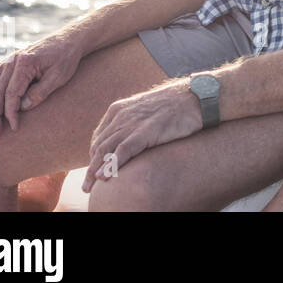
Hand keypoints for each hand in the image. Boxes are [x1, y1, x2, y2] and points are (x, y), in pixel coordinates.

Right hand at [0, 32, 84, 135]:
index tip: (14, 126)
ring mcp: (8, 60)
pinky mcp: (7, 62)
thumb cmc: (66, 59)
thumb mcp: (59, 77)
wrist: (69, 40)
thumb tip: (21, 107)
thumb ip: (40, 92)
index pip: (12, 93)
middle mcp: (13, 61)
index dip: (11, 111)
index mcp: (25, 63)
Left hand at [82, 79, 202, 192]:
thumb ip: (133, 122)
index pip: (99, 137)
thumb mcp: (147, 111)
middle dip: (91, 167)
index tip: (95, 170)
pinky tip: (105, 177)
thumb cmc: (176, 106)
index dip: (95, 156)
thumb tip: (130, 140)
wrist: (196, 96)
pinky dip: (111, 164)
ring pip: (106, 150)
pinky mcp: (146, 131)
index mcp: (119, 110)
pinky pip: (123, 151)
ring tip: (89, 186)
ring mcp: (133, 123)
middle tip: (86, 185)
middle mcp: (121, 115)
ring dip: (95, 170)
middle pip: (99, 146)